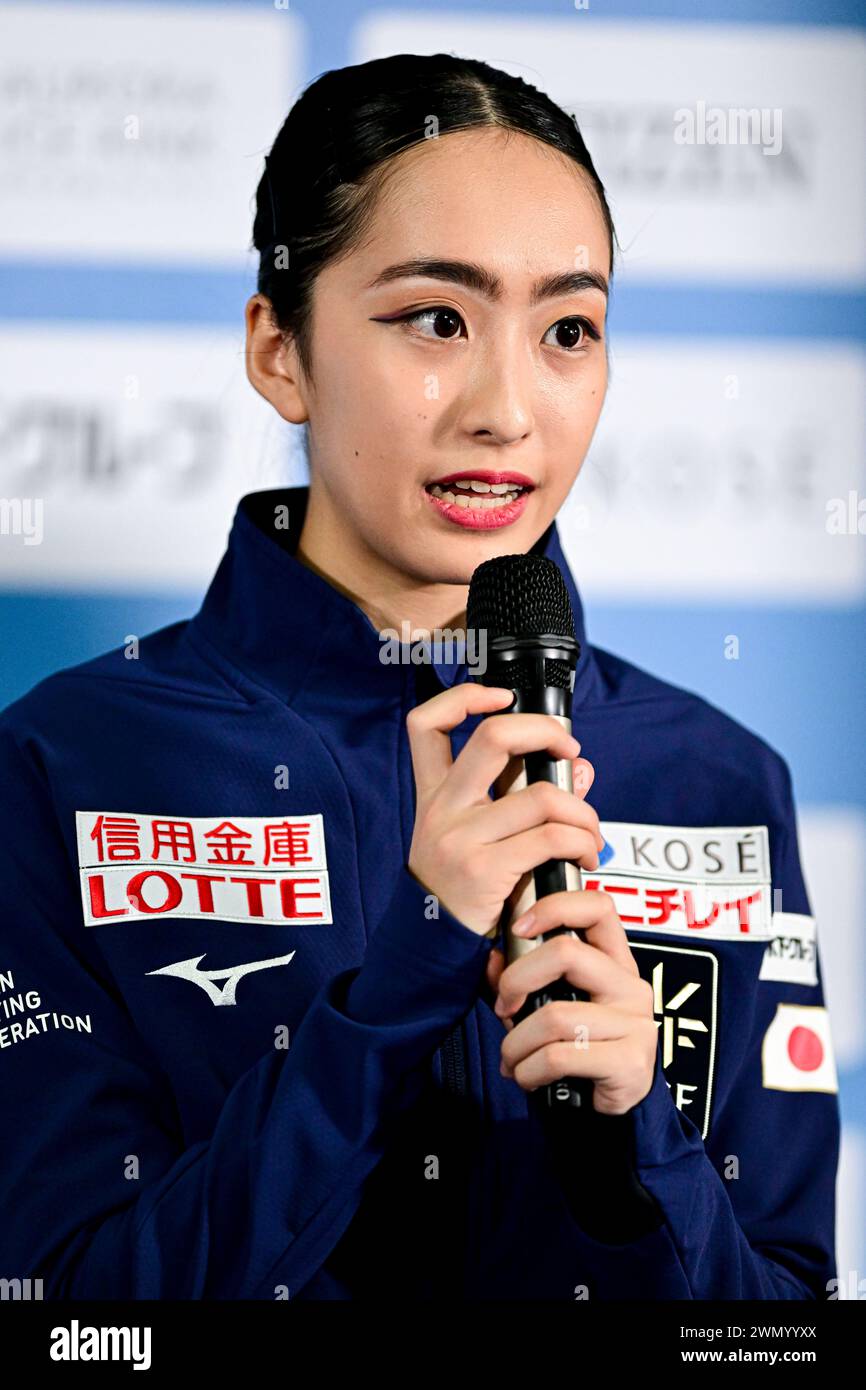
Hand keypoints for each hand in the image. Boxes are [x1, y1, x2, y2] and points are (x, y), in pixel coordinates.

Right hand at [406, 683, 601, 935]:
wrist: (430, 950)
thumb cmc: (463, 890)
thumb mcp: (479, 839)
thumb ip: (525, 800)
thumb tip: (580, 768)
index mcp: (433, 794)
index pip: (425, 723)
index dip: (463, 697)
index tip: (502, 698)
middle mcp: (441, 808)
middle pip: (494, 737)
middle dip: (547, 733)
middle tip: (569, 752)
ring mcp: (460, 837)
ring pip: (543, 795)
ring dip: (584, 812)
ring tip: (590, 834)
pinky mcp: (483, 870)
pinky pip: (550, 839)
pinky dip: (581, 844)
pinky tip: (584, 859)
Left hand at [485, 889, 657, 1115]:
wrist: (600, 1113)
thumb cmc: (573, 1051)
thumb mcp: (543, 1006)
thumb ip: (518, 980)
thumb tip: (491, 959)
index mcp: (614, 962)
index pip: (598, 906)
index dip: (555, 906)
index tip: (518, 928)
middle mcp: (630, 985)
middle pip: (565, 954)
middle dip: (516, 982)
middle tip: (504, 1009)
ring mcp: (636, 1023)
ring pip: (554, 1015)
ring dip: (517, 1043)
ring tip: (512, 1059)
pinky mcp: (630, 1062)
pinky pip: (559, 1056)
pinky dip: (529, 1071)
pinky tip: (527, 1078)